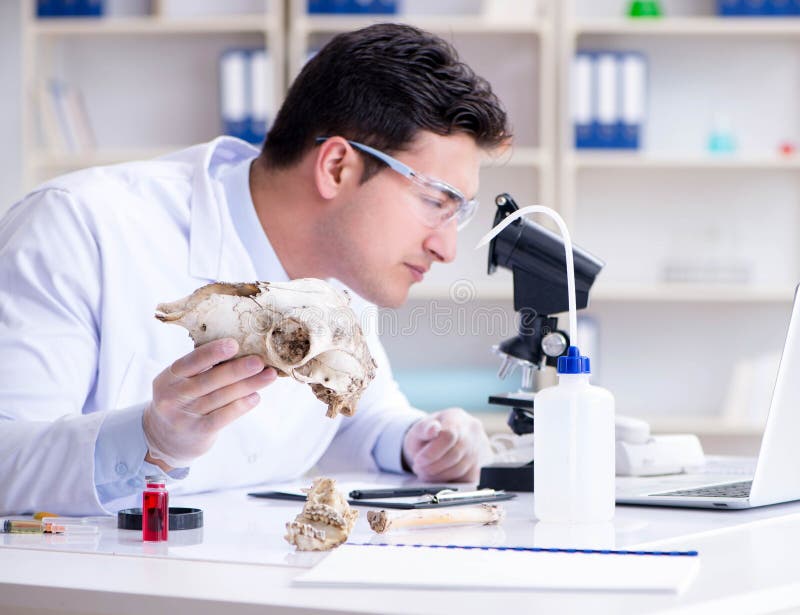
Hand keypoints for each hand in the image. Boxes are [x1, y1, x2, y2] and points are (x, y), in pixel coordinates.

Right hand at [142, 338, 276, 468]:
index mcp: (169, 377)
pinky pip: (223, 417)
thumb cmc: (182, 400)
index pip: (191, 361)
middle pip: (210, 380)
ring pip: (221, 397)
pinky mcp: (198, 432)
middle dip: (237, 369)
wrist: (165, 440)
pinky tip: (255, 397)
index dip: (212, 352)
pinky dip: (241, 406)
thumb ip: (201, 369)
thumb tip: (241, 350)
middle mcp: (174, 396)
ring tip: (269, 376)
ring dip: (248, 385)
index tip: (234, 344)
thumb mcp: (180, 382)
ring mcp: (184, 416)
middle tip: (259, 361)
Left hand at [402, 407, 491, 482]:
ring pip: (459, 469)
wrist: (438, 440)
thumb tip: (432, 428)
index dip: (432, 452)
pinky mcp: (478, 466)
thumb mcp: (419, 429)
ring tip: (425, 472)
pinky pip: (463, 478)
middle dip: (433, 466)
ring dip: (439, 475)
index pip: (449, 435)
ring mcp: (478, 449)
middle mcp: (472, 432)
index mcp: (456, 417)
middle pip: (455, 454)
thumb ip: (424, 429)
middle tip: (419, 468)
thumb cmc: (428, 435)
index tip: (419, 460)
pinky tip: (437, 475)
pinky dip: (447, 480)